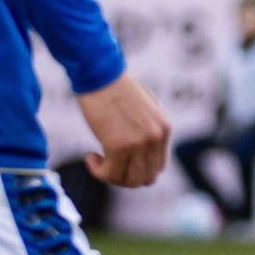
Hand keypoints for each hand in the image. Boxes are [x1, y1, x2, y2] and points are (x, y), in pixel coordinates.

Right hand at [77, 73, 171, 187]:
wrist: (100, 74)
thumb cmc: (116, 89)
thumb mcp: (144, 110)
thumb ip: (147, 132)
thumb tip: (139, 160)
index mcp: (164, 128)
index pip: (158, 167)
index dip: (138, 171)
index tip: (121, 163)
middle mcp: (156, 138)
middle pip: (145, 179)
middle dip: (124, 178)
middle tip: (108, 165)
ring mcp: (139, 143)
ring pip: (127, 180)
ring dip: (110, 176)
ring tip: (98, 160)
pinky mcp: (119, 145)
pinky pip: (109, 174)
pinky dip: (98, 171)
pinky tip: (90, 157)